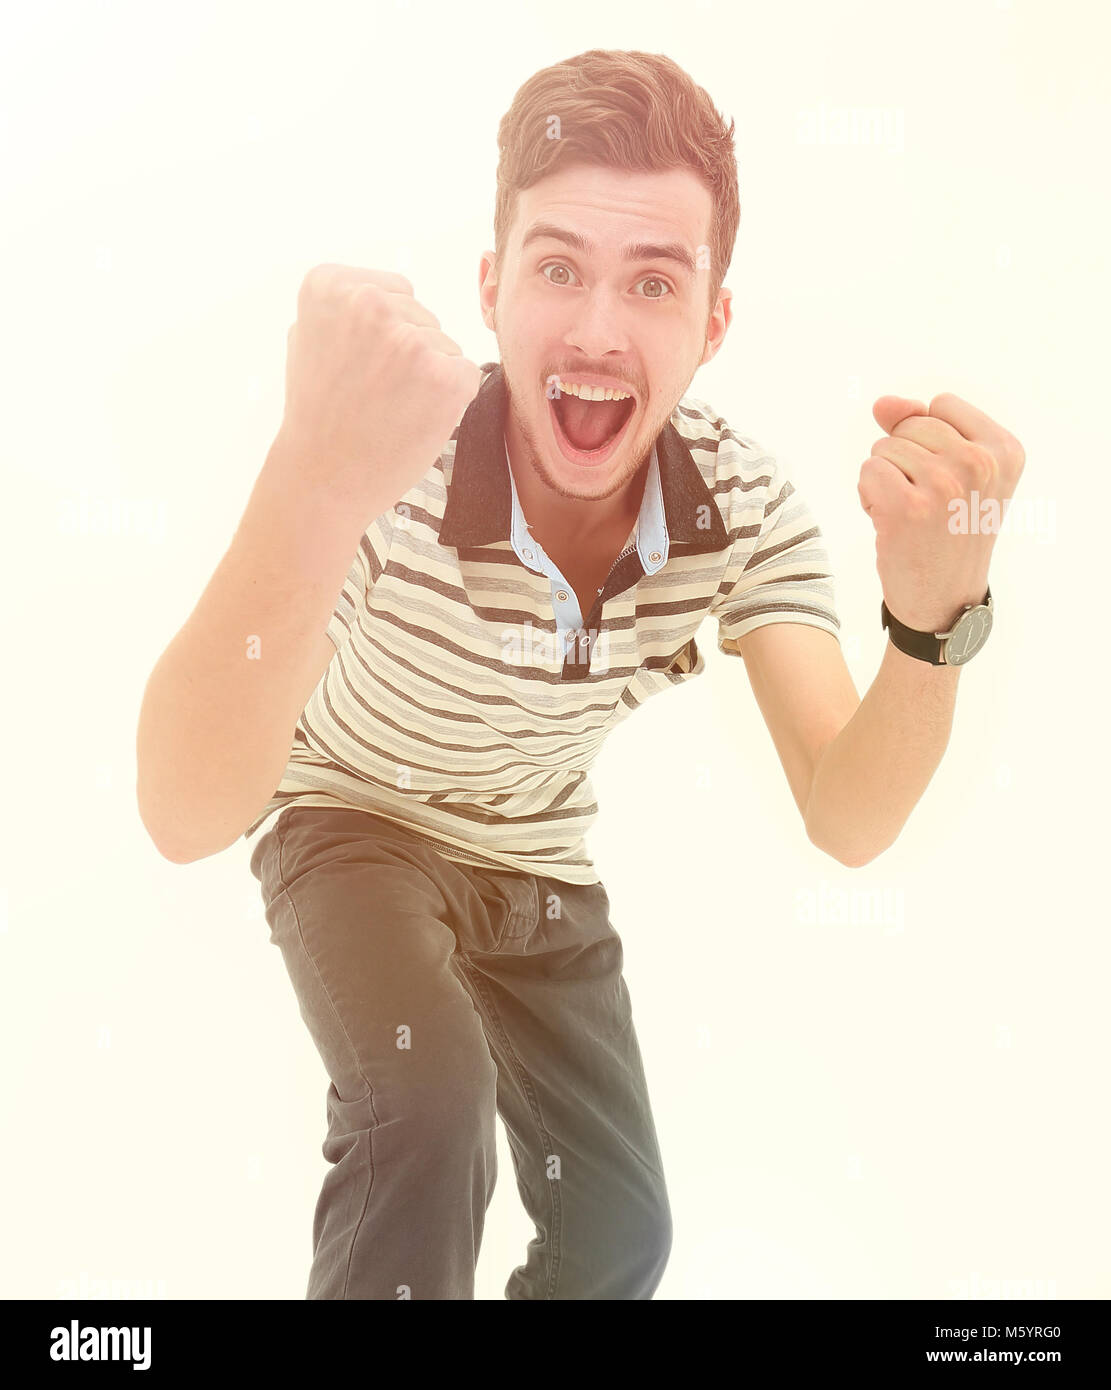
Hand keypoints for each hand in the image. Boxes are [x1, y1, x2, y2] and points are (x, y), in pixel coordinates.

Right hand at [276, 264, 481, 520]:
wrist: (323, 479)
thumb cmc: (318, 415)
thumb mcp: (307, 338)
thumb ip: (342, 306)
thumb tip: (378, 292)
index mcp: (331, 284)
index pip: (395, 291)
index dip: (383, 335)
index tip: (354, 365)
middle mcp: (369, 302)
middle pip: (422, 317)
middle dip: (408, 355)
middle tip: (372, 394)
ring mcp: (410, 339)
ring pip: (445, 346)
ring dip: (428, 378)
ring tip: (389, 409)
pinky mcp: (444, 376)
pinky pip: (465, 373)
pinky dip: (450, 399)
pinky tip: (415, 419)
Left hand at [857, 392, 1024, 630]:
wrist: (945, 599)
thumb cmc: (949, 531)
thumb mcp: (956, 472)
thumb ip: (921, 425)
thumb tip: (882, 403)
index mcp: (1004, 449)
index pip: (941, 405)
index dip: (929, 440)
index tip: (948, 479)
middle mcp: (979, 463)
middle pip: (910, 425)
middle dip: (904, 460)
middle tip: (927, 503)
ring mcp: (943, 484)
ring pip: (884, 449)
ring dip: (885, 481)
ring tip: (911, 515)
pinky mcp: (906, 507)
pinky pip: (868, 472)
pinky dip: (869, 496)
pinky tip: (891, 523)